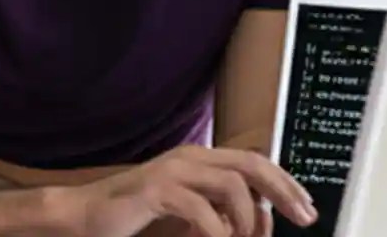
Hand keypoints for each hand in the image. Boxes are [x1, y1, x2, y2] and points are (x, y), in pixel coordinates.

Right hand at [63, 145, 316, 236]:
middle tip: (303, 218)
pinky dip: (216, 231)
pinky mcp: (155, 190)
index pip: (254, 161)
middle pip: (251, 165)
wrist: (82, 216)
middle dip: (283, 192)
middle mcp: (189, 158)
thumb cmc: (132, 216)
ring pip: (232, 185)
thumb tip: (256, 220)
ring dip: (247, 219)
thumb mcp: (185, 211)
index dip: (284, 182)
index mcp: (198, 160)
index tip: (304, 208)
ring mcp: (172, 171)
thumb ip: (216, 210)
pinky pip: (201, 209)